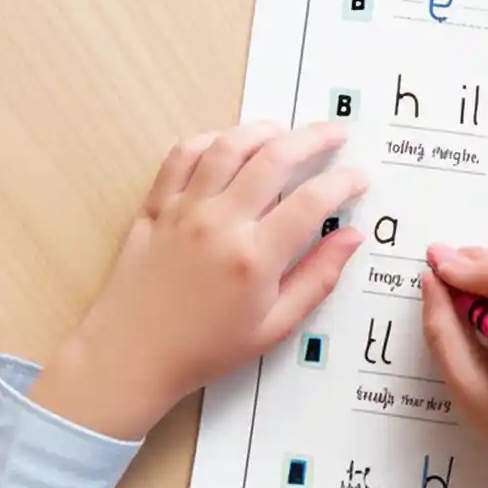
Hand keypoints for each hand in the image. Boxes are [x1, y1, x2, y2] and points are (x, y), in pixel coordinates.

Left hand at [28, 121, 367, 439]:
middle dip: (314, 138)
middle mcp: (220, 224)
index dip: (343, 182)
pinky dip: (209, 140)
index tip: (357, 178)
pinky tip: (228, 144)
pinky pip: (182, 155)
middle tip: (335, 134)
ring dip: (264, 130)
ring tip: (286, 131)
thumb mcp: (274, 327)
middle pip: (275, 158)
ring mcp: (184, 210)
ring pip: (229, 146)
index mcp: (254, 258)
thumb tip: (351, 238)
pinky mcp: (155, 206)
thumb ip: (317, 278)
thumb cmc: (204, 349)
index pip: (311, 202)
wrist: (130, 357)